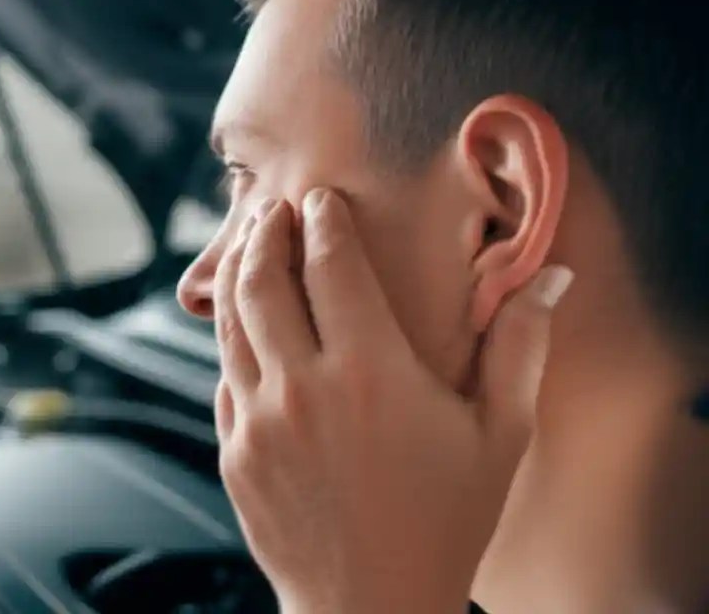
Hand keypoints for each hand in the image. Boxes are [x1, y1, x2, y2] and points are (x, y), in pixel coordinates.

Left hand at [213, 188, 572, 613]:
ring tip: (249, 248)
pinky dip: (230, 340)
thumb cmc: (446, 523)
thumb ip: (518, 348)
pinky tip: (244, 327)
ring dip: (236, 276)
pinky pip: (224, 377)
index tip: (320, 198)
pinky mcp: (233, 451)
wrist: (370, 606)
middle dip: (264, 233)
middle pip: (261, 281)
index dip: (322, 221)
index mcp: (370, 372)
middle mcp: (302, 387)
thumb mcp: (499, 437)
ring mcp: (257, 420)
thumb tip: (546, 278)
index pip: (330, 265)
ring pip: (229, 324)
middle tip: (273, 210)